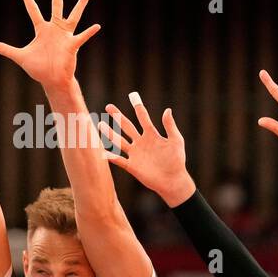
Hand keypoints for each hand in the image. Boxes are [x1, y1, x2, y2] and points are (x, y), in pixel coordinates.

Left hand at [0, 0, 98, 90]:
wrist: (52, 80)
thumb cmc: (38, 68)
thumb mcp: (20, 57)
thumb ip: (6, 49)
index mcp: (42, 30)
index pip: (33, 10)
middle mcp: (54, 29)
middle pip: (56, 6)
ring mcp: (65, 36)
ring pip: (73, 16)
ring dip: (80, 5)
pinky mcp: (72, 45)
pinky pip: (82, 36)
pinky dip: (89, 32)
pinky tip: (96, 26)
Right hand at [99, 92, 196, 207]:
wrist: (173, 180)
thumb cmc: (177, 161)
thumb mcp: (176, 141)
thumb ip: (170, 126)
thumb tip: (167, 110)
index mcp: (152, 135)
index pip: (143, 118)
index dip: (138, 107)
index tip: (133, 96)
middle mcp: (141, 142)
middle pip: (127, 126)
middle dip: (118, 116)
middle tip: (109, 106)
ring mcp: (135, 154)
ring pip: (119, 141)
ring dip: (110, 133)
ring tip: (100, 124)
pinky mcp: (132, 166)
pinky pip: (118, 160)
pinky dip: (110, 156)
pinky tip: (101, 152)